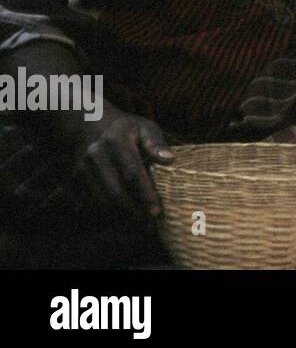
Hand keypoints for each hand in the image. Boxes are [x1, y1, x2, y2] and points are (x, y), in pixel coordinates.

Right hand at [61, 102, 172, 217]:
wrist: (86, 123)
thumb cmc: (124, 127)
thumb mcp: (144, 127)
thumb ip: (156, 143)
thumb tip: (169, 160)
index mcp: (116, 140)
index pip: (132, 172)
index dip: (144, 193)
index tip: (156, 211)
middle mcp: (95, 154)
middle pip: (114, 191)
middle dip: (132, 211)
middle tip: (149, 225)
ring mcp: (82, 167)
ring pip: (100, 200)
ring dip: (119, 216)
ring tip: (138, 224)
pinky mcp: (74, 178)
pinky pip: (89, 202)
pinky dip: (105, 212)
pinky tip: (121, 217)